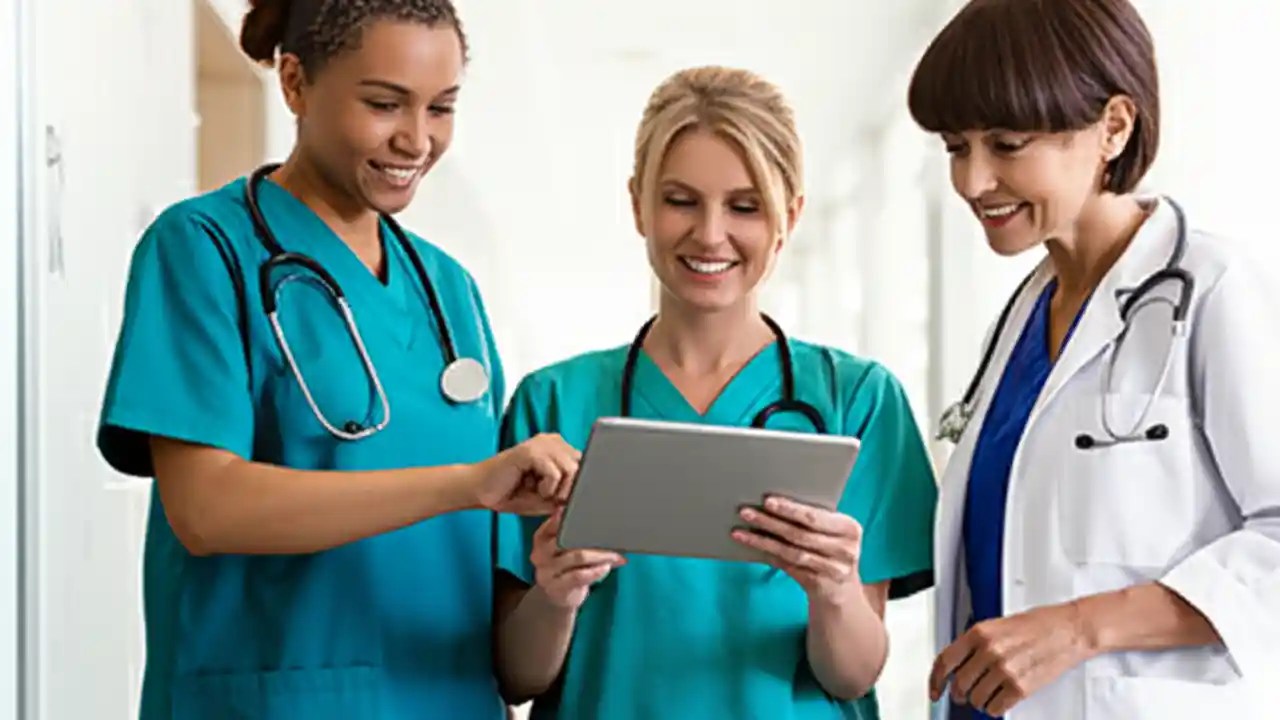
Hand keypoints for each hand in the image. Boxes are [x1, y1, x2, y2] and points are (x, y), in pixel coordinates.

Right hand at [474, 433, 579, 514]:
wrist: (480, 491)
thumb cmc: (513, 494)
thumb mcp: (548, 498)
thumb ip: (568, 494)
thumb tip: (588, 497)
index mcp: (559, 449)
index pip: (588, 464)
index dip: (582, 484)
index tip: (567, 498)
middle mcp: (553, 441)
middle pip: (583, 466)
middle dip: (571, 489)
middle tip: (550, 497)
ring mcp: (542, 443)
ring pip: (572, 470)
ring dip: (558, 490)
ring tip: (539, 491)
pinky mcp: (530, 451)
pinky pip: (555, 473)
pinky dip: (547, 488)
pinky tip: (531, 487)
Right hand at [530, 509, 624, 609]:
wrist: (558, 597)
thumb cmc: (567, 567)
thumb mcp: (566, 549)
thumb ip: (575, 534)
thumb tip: (602, 518)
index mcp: (541, 539)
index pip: (553, 523)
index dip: (569, 518)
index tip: (590, 513)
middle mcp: (540, 554)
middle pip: (567, 539)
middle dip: (592, 537)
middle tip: (612, 536)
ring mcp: (547, 572)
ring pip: (577, 557)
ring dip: (600, 555)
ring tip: (615, 555)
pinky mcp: (557, 588)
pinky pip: (579, 576)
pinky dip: (595, 571)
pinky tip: (606, 567)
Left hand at [731, 495, 863, 604]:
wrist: (842, 591)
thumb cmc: (832, 550)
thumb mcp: (833, 533)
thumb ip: (813, 519)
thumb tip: (772, 502)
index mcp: (849, 528)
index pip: (815, 517)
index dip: (790, 509)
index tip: (767, 500)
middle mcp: (845, 549)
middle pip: (800, 534)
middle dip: (770, 522)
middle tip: (746, 512)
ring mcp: (833, 570)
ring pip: (791, 552)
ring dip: (763, 541)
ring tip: (740, 531)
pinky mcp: (818, 584)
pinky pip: (788, 566)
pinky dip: (768, 555)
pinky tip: (752, 547)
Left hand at [930, 602, 1092, 715]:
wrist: (1069, 630)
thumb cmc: (1038, 624)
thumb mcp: (998, 625)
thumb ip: (976, 643)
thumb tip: (957, 664)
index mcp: (980, 633)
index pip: (945, 661)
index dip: (936, 680)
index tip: (935, 691)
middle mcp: (989, 651)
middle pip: (960, 684)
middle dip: (962, 693)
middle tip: (967, 694)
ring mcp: (1004, 670)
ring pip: (977, 699)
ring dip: (980, 701)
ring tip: (991, 692)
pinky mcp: (1020, 687)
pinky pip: (995, 708)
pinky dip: (995, 707)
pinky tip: (1002, 698)